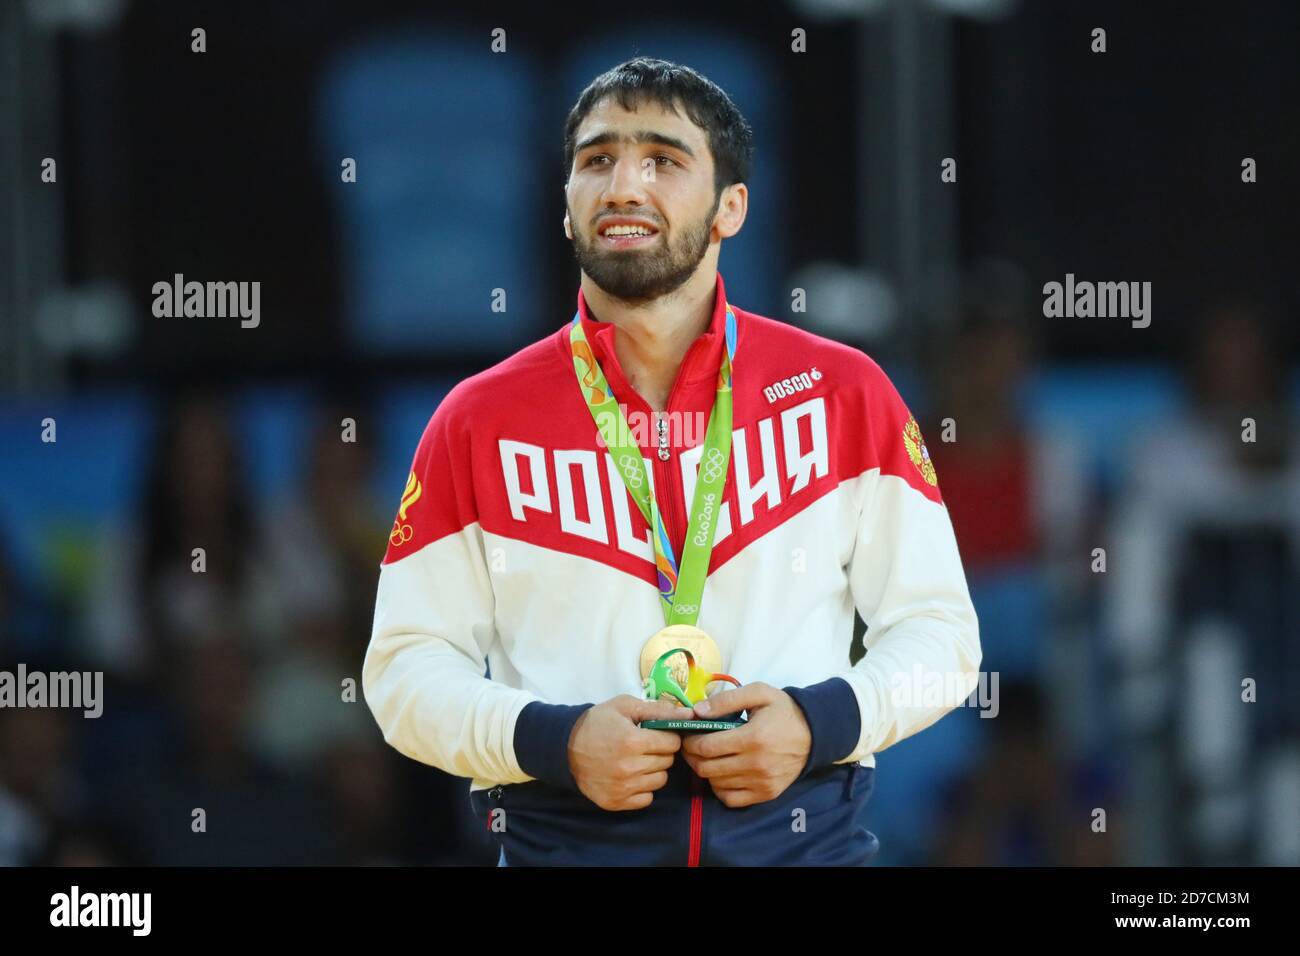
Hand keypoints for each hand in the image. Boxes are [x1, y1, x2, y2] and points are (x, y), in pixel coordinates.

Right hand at [568, 695, 692, 810]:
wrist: (564, 748)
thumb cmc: (597, 723)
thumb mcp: (624, 706)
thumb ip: (658, 709)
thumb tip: (688, 715)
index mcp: (633, 741)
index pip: (672, 742)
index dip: (667, 736)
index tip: (657, 734)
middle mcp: (630, 767)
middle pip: (667, 761)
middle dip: (661, 751)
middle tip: (645, 746)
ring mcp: (623, 787)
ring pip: (660, 780)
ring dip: (654, 770)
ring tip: (638, 760)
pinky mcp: (616, 802)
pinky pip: (647, 798)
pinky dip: (643, 788)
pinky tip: (631, 776)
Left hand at [682, 683, 811, 807]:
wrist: (814, 733)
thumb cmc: (783, 710)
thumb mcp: (758, 693)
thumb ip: (726, 700)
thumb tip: (697, 711)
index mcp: (753, 737)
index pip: (707, 747)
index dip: (690, 742)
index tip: (687, 735)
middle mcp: (757, 764)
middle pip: (707, 768)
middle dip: (692, 756)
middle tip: (691, 746)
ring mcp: (762, 782)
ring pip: (716, 784)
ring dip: (705, 771)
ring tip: (707, 757)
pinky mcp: (766, 794)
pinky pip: (731, 799)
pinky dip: (720, 788)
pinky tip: (722, 773)